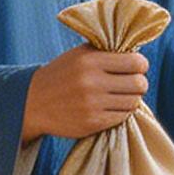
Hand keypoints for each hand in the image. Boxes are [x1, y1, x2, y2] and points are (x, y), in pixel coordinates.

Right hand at [22, 44, 147, 141]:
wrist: (33, 102)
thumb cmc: (61, 74)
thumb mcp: (79, 55)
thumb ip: (105, 52)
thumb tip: (137, 53)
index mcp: (90, 60)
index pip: (135, 62)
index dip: (140, 65)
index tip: (136, 67)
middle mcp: (92, 82)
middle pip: (139, 84)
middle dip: (139, 83)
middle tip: (132, 83)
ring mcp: (92, 105)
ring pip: (133, 103)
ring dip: (130, 99)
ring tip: (120, 95)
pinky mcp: (92, 123)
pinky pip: (121, 117)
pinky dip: (120, 112)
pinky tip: (110, 107)